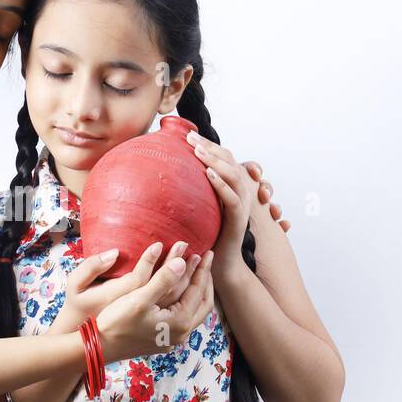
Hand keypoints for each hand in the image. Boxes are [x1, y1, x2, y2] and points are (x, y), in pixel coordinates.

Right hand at [55, 240, 200, 330]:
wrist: (99, 347)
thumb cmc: (116, 322)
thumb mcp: (139, 298)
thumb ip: (163, 280)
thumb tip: (183, 263)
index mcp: (179, 322)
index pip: (197, 291)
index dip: (202, 270)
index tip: (206, 252)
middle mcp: (181, 333)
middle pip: (203, 303)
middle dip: (205, 281)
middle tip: (206, 261)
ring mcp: (172, 338)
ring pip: (195, 312)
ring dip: (198, 292)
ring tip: (197, 274)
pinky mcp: (163, 339)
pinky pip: (185, 317)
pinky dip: (188, 302)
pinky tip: (181, 294)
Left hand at [187, 133, 280, 283]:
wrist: (219, 265)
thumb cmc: (203, 237)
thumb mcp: (194, 210)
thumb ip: (186, 193)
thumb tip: (160, 179)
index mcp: (230, 188)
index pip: (224, 158)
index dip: (209, 145)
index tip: (188, 136)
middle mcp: (239, 192)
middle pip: (229, 161)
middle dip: (210, 147)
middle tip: (190, 138)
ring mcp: (241, 205)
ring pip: (233, 175)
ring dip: (215, 160)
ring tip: (197, 151)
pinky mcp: (238, 220)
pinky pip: (232, 198)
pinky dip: (221, 184)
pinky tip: (207, 173)